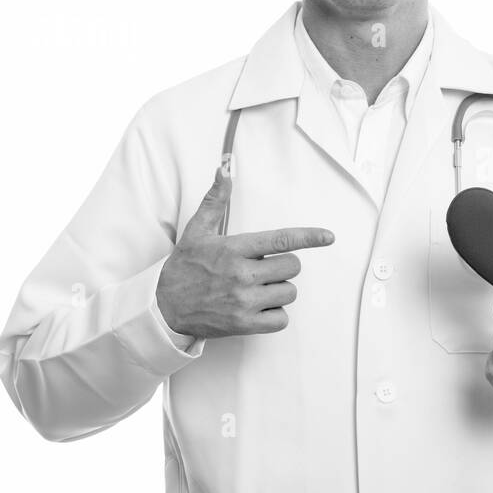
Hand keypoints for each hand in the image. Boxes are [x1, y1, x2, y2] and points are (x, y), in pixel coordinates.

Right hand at [156, 165, 334, 338]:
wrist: (164, 307)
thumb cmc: (184, 267)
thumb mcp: (197, 231)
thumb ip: (215, 200)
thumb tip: (223, 169)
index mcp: (234, 249)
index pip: (282, 240)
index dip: (310, 237)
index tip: (329, 237)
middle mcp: (242, 274)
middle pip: (292, 267)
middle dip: (283, 266)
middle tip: (263, 269)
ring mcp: (244, 301)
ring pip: (289, 293)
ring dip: (279, 291)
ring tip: (256, 289)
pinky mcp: (244, 324)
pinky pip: (281, 319)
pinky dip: (275, 315)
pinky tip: (258, 308)